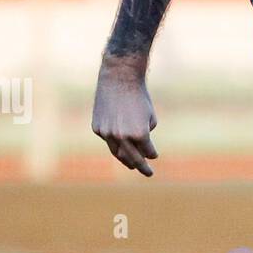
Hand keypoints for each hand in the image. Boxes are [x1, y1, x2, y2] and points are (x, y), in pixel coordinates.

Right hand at [92, 59, 158, 175]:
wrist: (119, 79)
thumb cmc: (139, 97)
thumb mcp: (150, 116)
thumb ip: (146, 134)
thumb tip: (141, 147)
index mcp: (139, 135)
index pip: (148, 152)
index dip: (152, 155)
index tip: (154, 156)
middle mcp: (122, 137)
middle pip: (133, 159)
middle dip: (141, 167)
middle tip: (147, 172)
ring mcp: (108, 134)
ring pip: (117, 153)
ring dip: (125, 160)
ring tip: (131, 165)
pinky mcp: (97, 128)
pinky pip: (107, 139)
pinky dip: (114, 142)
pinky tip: (119, 143)